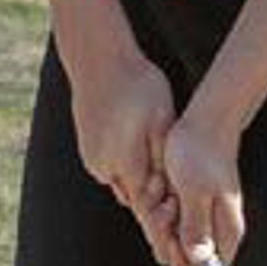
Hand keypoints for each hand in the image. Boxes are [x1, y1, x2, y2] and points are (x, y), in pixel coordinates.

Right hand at [65, 45, 173, 208]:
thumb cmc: (138, 85)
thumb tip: (168, 188)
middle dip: (152, 196)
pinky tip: (140, 146)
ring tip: (159, 160)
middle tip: (174, 182)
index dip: (164, 206)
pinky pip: (110, 168)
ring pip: (121, 182)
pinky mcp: (86, 147)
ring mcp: (91, 157)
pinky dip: (125, 166)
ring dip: (138, 179)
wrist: (99, 59)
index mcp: (121, 162)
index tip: (179, 198)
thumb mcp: (162, 118)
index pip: (145, 204)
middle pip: (132, 196)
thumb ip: (162, 157)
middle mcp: (101, 165)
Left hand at [161, 110, 245, 265]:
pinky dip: (160, 208)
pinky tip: (160, 186)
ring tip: (163, 192)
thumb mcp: (195, 191)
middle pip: (188, 259)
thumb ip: (195, 227)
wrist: (205, 122)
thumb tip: (197, 260)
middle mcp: (219, 230)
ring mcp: (205, 218)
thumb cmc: (203, 153)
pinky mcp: (193, 206)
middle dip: (168, 239)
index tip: (171, 241)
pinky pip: (171, 221)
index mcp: (227, 232)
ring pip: (176, 239)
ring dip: (161, 221)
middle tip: (166, 207)